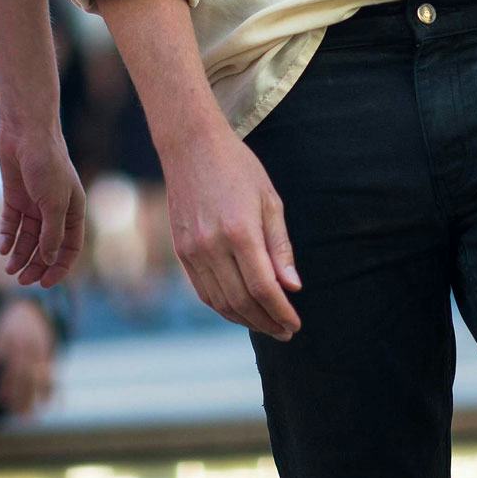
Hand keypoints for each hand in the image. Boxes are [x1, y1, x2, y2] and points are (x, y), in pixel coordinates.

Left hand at [0, 127, 84, 287]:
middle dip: (36, 265)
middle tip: (22, 281)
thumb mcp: (54, 202)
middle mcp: (55, 210)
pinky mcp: (15, 197)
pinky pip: (12, 224)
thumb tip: (48, 260)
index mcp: (73, 211)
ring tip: (9, 270)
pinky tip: (3, 249)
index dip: (59, 267)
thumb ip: (52, 233)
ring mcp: (34, 204)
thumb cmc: (47, 164)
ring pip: (28, 238)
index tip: (45, 284)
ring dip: (20, 255)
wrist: (26, 132)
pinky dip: (8, 237)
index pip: (70, 247)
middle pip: (47, 246)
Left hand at [0, 295, 58, 416]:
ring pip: (40, 375)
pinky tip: (55, 404)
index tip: (2, 402)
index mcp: (12, 342)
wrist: (33, 304)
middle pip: (25, 374)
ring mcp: (42, 350)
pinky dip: (55, 387)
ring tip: (33, 416)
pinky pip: (54, 371)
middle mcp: (28, 347)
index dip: (6, 385)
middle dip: (22, 395)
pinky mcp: (52, 352)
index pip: (9, 367)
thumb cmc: (9, 321)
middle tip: (19, 416)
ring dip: (38, 396)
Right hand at [163, 121, 301, 339]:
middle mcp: (212, 245)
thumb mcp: (269, 200)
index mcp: (240, 232)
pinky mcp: (181, 251)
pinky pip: (203, 291)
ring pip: (220, 302)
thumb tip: (293, 287)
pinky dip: (223, 307)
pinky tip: (240, 310)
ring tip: (266, 325)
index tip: (295, 324)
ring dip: (245, 320)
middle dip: (266, 322)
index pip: (263, 288)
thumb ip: (280, 247)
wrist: (191, 146)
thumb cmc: (238, 168)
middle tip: (285, 332)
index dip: (281, 312)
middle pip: (242, 301)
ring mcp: (193, 250)